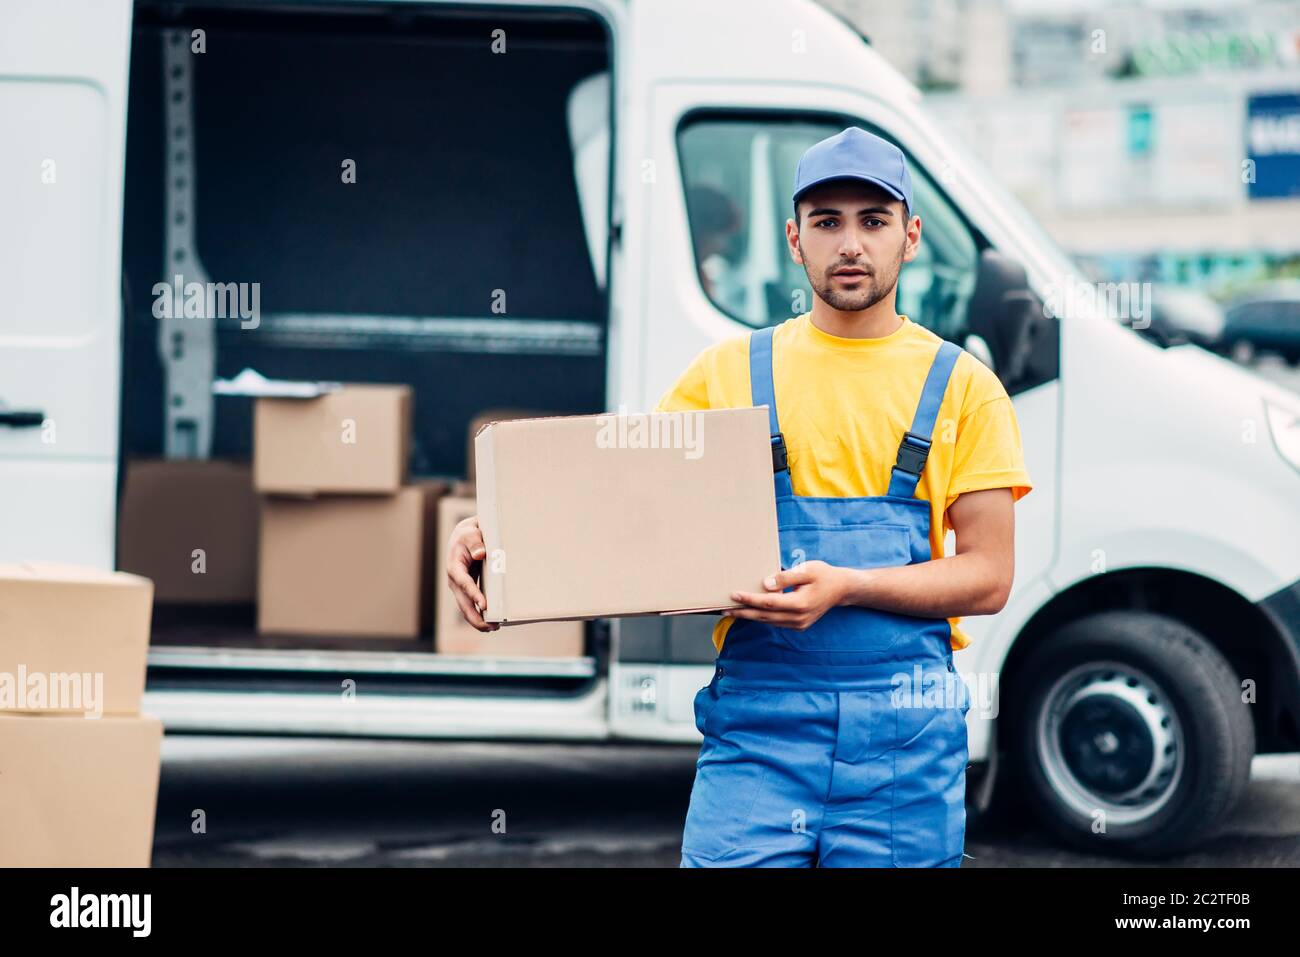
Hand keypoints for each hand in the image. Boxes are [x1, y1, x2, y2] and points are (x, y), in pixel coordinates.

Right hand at [445, 515, 499, 632]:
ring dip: (478, 620)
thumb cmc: (468, 534)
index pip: (464, 583)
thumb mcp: (471, 533)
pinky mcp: (467, 590)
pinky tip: (491, 622)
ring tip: (493, 628)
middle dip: (476, 617)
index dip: (473, 595)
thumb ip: (475, 542)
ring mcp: (460, 588)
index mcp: (454, 567)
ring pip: (466, 608)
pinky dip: (479, 615)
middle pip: (463, 603)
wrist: (464, 536)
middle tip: (491, 626)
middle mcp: (455, 581)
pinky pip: (471, 606)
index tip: (484, 606)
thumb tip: (480, 553)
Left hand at [728, 560, 848, 630]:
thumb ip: (785, 577)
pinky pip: (776, 622)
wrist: (842, 589)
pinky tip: (750, 612)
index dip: (749, 599)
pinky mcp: (799, 625)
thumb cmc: (824, 575)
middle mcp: (799, 618)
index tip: (733, 594)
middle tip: (723, 609)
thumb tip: (765, 584)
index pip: (768, 602)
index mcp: (800, 604)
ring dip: (750, 616)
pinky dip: (762, 618)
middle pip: (765, 616)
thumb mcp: (807, 570)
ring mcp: (799, 624)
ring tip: (731, 611)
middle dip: (743, 612)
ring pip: (769, 621)